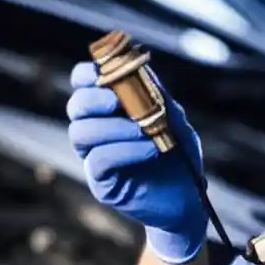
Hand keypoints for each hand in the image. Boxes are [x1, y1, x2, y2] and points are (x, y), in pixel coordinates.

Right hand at [66, 61, 207, 263]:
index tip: (101, 72)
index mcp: (109, 110)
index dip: (86, 74)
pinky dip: (124, 151)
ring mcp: (95, 157)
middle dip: (93, 100)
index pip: (83, 84)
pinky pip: (98, 161)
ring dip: (113, 128)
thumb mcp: (174, 119)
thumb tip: (141, 66)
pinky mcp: (102, 183)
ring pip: (81, 133)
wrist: (188, 198)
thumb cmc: (180, 154)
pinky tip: (149, 150)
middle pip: (76, 107)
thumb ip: (157, 95)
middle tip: (117, 103)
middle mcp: (97, 131)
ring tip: (145, 131)